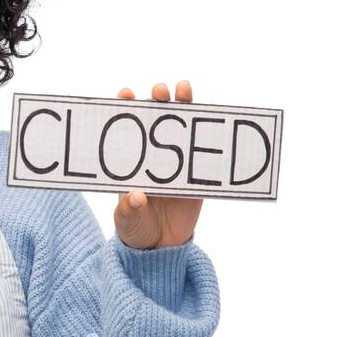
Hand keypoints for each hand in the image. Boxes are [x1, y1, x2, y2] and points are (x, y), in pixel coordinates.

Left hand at [113, 80, 203, 248]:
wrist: (160, 247)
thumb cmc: (135, 229)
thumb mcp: (127, 222)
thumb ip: (128, 211)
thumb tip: (136, 197)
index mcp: (131, 162)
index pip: (126, 129)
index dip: (125, 109)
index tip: (125, 94)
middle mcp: (153, 156)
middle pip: (155, 121)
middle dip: (157, 100)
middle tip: (159, 91)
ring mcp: (176, 163)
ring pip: (180, 128)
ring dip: (183, 106)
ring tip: (183, 89)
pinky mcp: (196, 176)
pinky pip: (202, 153)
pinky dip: (207, 135)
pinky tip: (211, 118)